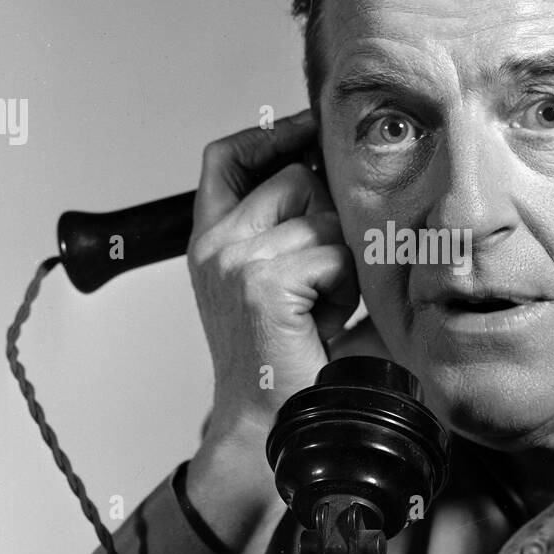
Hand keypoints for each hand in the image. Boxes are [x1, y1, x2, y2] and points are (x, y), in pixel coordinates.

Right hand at [184, 109, 359, 553]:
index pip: (226, 158)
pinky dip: (342, 289)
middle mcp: (214, 243)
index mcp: (211, 239)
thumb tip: (331, 169)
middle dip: (327, 222)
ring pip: (324, 219)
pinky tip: (321, 322)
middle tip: (319, 284)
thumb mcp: (278, 280)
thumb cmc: (284, 360)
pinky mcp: (261, 281)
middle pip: (295, 178)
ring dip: (339, 263)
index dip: (269, 136)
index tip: (308, 129)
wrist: (269, 424)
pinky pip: (333, 254)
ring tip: (319, 309)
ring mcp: (234, 258)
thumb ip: (291, 226)